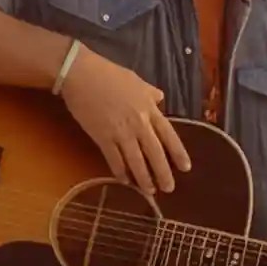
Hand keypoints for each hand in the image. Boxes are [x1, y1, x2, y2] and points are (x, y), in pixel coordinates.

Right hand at [58, 43, 190, 194]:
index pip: (169, 135)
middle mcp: (139, 123)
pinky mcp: (102, 137)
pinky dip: (120, 172)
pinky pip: (114, 159)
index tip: (186, 168)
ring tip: (149, 191)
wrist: (81, 74)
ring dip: (144, 178)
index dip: (178, 153)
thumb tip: (159, 98)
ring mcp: (121, 132)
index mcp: (149, 108)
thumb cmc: (108, 74)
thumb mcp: (135, 80)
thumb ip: (149, 92)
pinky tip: (124, 181)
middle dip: (163, 173)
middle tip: (169, 188)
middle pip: (155, 153)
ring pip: (136, 161)